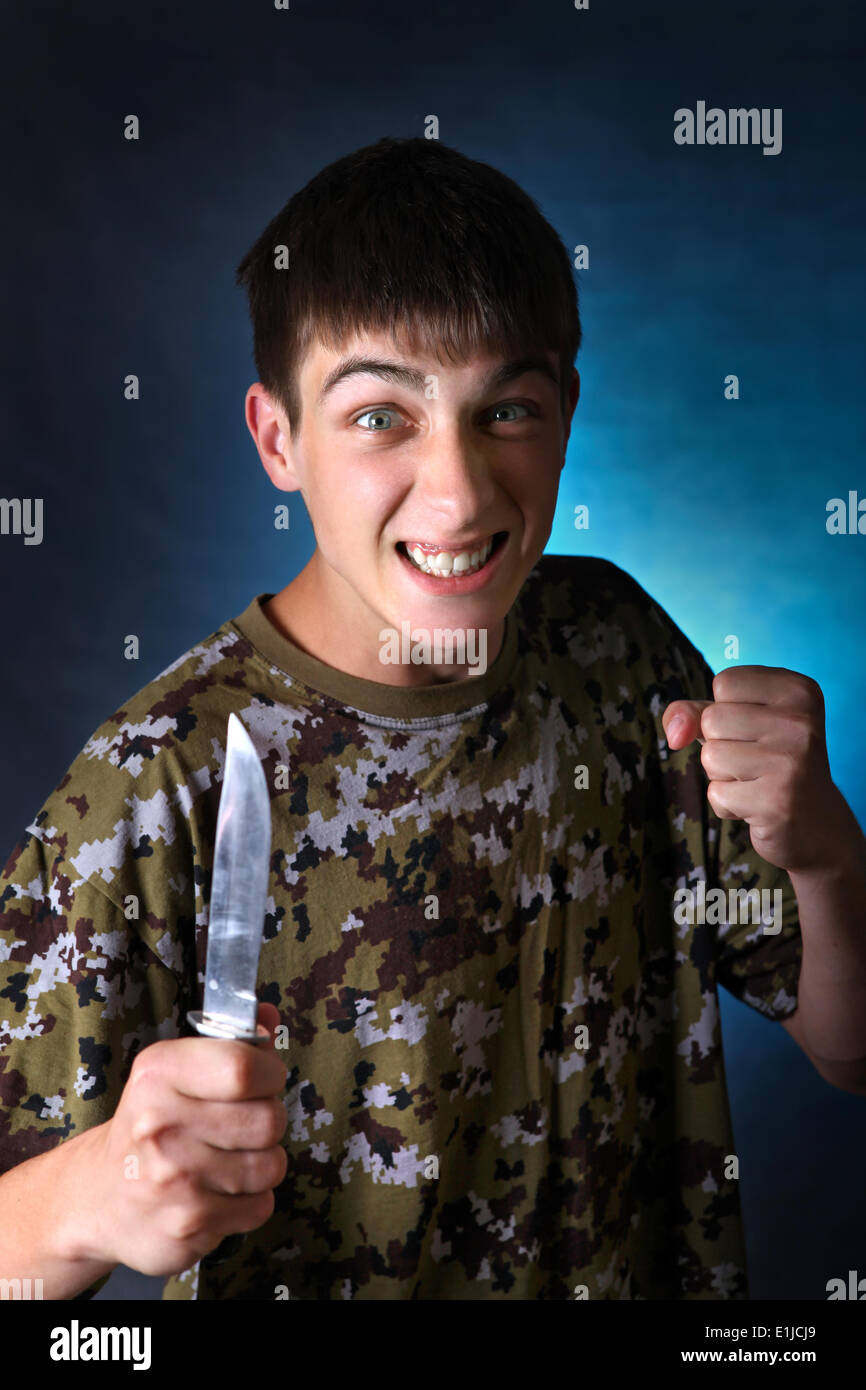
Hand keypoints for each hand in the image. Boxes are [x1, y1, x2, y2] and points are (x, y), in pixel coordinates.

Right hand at [67, 1002, 287, 1276]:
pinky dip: (250, 1201)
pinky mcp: (188, 1224)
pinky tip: (218, 1191)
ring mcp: (174, 1180)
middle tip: (240, 1125)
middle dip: (268, 1121)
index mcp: (158, 1074)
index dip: (270, 1073)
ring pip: (271, 1165)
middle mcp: (160, 1126)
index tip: (263, 1079)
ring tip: (228, 1159)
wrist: (99, 1195)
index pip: (245, 1067)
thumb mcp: (175, 1070)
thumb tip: (269, 1016)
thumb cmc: (151, 1123)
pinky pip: (261, 1206)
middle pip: (268, 1119)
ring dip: (262, 1164)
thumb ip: (230, 1043)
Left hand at [662, 665, 849, 873]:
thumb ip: (694, 712)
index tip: (760, 729)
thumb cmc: (768, 762)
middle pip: (713, 719)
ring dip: (723, 776)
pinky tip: (759, 805)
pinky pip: (716, 794)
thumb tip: (674, 734)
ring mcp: (792, 760)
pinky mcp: (777, 801)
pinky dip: (728, 805)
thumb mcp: (735, 723)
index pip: (725, 682)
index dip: (727, 710)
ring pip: (710, 756)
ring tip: (758, 781)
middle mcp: (800, 720)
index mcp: (798, 690)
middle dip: (722, 745)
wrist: (816, 823)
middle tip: (759, 761)